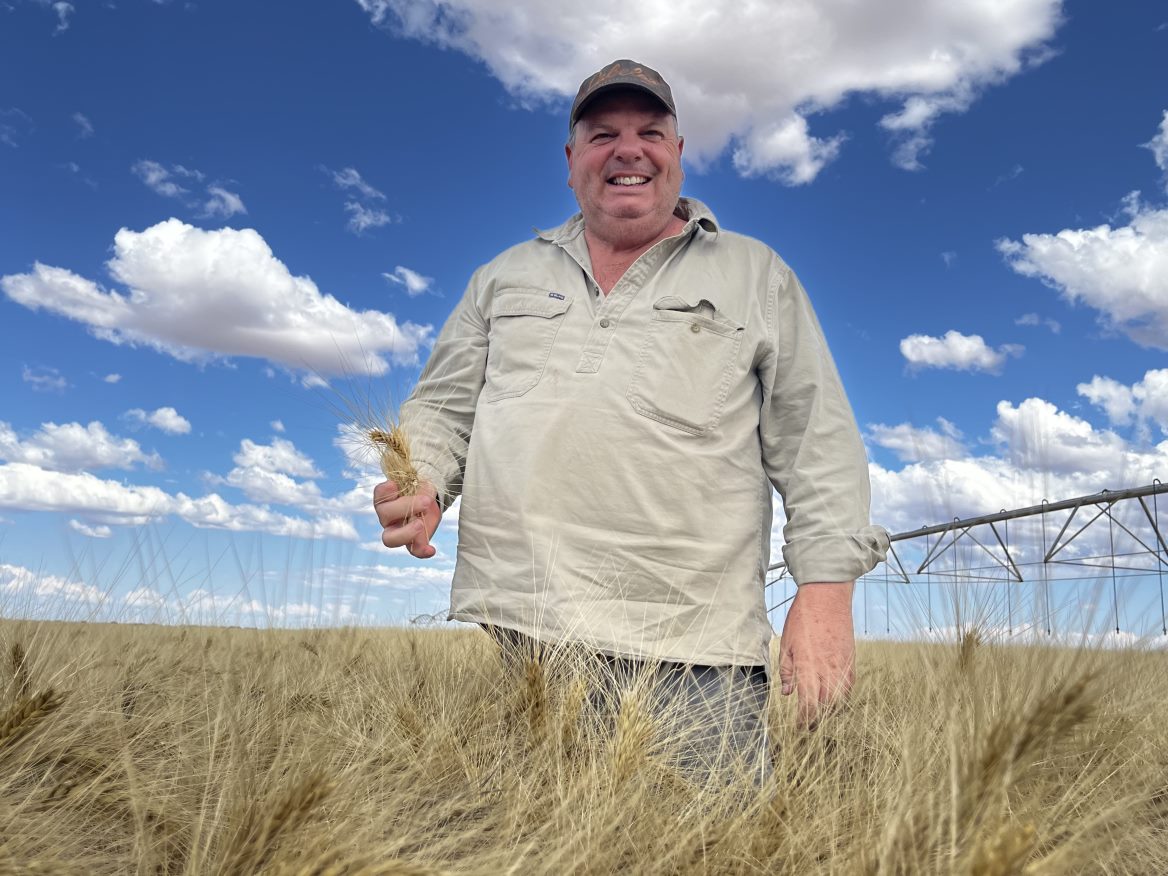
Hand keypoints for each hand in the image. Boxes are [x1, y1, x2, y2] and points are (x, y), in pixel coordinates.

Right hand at [373, 480, 441, 558]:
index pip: (380, 495)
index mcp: (387, 499)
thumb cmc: (421, 491)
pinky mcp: (412, 542)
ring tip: (420, 524)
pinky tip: (431, 549)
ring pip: (390, 539)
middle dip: (404, 507)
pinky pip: (413, 550)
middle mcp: (387, 517)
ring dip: (406, 532)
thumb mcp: (421, 485)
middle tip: (425, 502)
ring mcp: (397, 532)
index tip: (395, 485)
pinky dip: (422, 551)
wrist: (431, 502)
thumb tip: (424, 489)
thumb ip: (420, 487)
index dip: (385, 491)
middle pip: (385, 514)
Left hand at [777, 581, 854, 727]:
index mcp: (808, 667)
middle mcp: (827, 670)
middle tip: (808, 726)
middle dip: (817, 720)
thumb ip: (786, 670)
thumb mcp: (786, 643)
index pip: (809, 705)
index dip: (804, 721)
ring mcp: (842, 666)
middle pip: (826, 707)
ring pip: (840, 700)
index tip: (798, 727)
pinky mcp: (851, 660)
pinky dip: (841, 697)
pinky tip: (833, 697)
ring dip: (830, 711)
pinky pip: (849, 687)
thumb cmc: (803, 618)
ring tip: (820, 714)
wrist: (827, 597)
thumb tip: (787, 692)